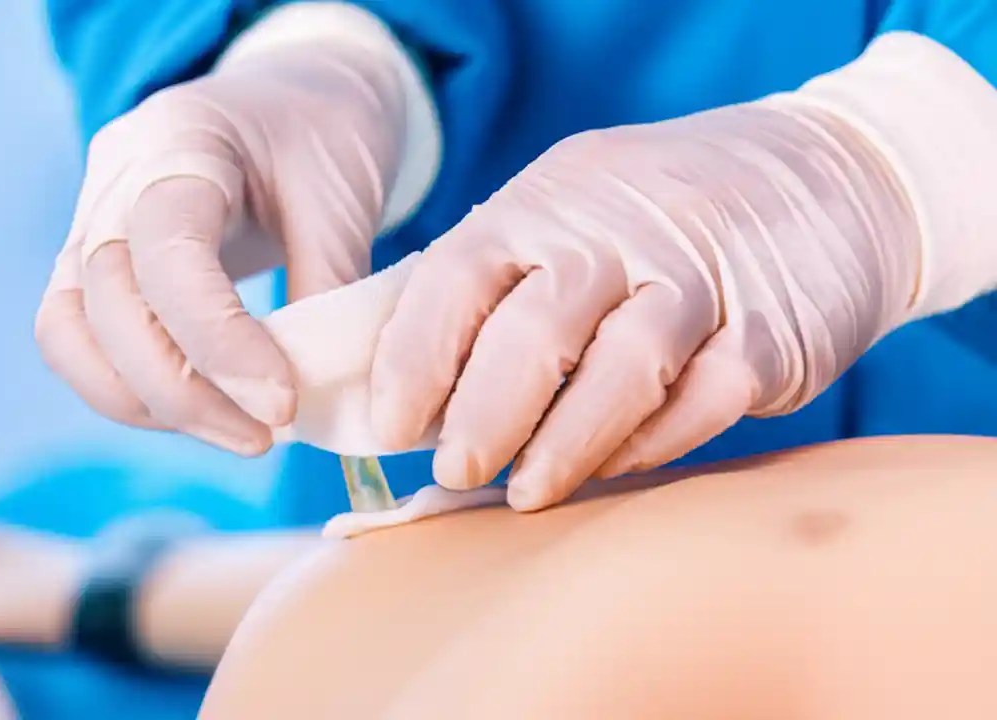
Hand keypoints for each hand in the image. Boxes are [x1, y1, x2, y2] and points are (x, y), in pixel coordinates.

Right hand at [35, 42, 408, 454]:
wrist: (292, 96)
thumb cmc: (322, 134)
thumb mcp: (344, 196)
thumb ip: (328, 288)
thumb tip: (317, 397)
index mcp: (181, 140)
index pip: (166, 251)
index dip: (218, 341)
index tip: (282, 403)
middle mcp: (114, 180)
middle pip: (106, 302)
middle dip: (183, 393)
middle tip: (266, 435)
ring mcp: (89, 221)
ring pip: (70, 332)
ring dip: (148, 404)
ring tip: (239, 434)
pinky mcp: (88, 265)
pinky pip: (76, 341)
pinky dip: (129, 392)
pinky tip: (201, 412)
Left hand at [371, 99, 919, 509]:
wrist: (828, 172)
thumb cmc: (661, 212)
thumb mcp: (572, 207)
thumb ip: (501, 282)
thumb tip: (415, 391)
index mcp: (551, 198)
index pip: (458, 275)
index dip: (415, 357)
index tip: (392, 426)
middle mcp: (623, 229)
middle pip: (536, 330)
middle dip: (484, 414)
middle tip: (453, 469)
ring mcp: (705, 276)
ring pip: (621, 371)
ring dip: (564, 446)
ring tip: (524, 495)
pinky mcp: (774, 329)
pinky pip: (702, 402)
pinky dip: (649, 445)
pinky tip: (613, 467)